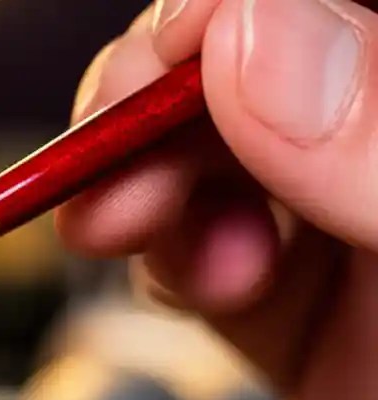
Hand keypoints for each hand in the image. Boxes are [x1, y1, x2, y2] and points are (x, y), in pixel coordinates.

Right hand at [57, 0, 377, 399]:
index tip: (167, 57)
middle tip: (109, 164)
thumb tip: (251, 33)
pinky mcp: (303, 312)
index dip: (229, 14)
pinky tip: (204, 289)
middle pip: (240, 70)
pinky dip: (168, 263)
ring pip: (202, 160)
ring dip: (148, 191)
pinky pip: (202, 255)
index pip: (328, 8)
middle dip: (155, 110)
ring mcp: (345, 232)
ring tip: (148, 241)